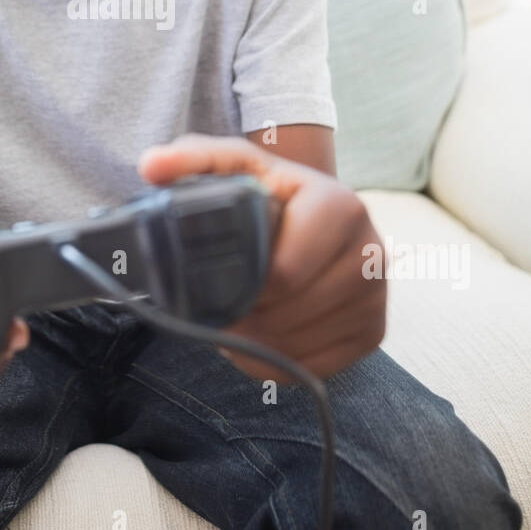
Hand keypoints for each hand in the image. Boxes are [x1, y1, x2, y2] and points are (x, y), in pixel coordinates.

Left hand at [137, 134, 385, 383]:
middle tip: (221, 307)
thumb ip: (194, 161)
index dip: (243, 286)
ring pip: (303, 345)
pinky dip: (279, 362)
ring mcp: (377, 295)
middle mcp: (371, 250)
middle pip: (294, 313)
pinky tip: (264, 336)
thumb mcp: (234, 168)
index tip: (217, 283)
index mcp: (340, 206)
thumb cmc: (267, 194)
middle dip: (249, 316)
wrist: (311, 216)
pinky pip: (317, 368)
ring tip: (240, 319)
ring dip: (260, 341)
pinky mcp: (375, 332)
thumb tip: (152, 166)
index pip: (285, 273)